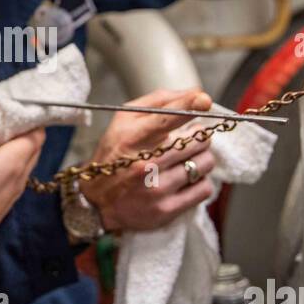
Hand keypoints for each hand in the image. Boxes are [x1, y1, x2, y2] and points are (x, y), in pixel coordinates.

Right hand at [0, 102, 45, 303]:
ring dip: (12, 145)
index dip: (28, 115)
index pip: (36, 132)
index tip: (11, 104)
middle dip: (21, 128)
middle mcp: (20, 178)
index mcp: (14, 162)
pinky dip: (4, 161)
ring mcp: (13, 193)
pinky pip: (12, 174)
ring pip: (22, 161)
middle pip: (32, 145)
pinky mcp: (2, 203)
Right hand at [80, 88, 215, 232]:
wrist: (97, 200)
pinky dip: (200, 181)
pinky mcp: (167, 209)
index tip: (204, 100)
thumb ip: (159, 101)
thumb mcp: (124, 120)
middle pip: (198, 140)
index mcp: (133, 138)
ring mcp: (157, 188)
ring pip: (205, 163)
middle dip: (199, 137)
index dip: (190, 105)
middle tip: (188, 141)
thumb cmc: (115, 154)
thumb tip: (195, 93)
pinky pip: (204, 189)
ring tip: (185, 161)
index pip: (167, 117)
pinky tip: (186, 180)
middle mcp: (145, 163)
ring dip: (202, 159)